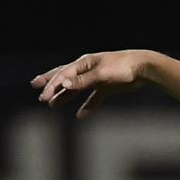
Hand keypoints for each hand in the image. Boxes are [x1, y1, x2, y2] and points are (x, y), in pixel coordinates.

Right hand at [31, 50, 146, 117]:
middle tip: (35, 87)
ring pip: (77, 89)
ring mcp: (97, 79)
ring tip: (52, 104)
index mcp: (84, 63)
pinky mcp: (107, 87)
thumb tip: (64, 84)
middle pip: (66, 77)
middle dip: (50, 83)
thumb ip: (83, 81)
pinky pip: (93, 98)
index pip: (63, 75)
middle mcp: (88, 69)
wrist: (144, 68)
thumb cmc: (124, 67)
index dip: (51, 85)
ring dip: (64, 96)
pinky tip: (81, 115)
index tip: (43, 97)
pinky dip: (87, 106)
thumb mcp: (102, 74)